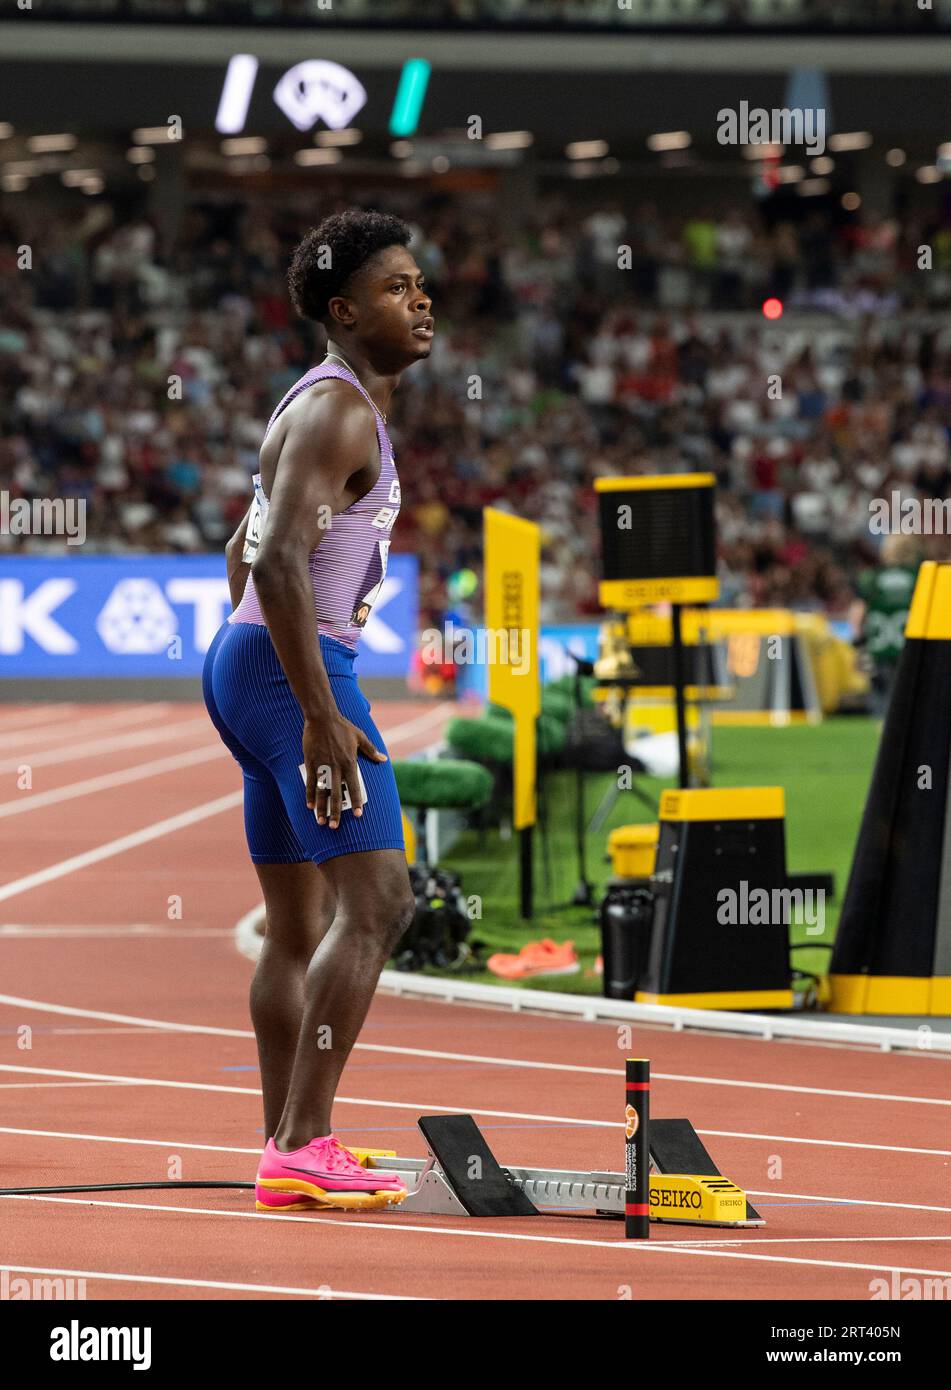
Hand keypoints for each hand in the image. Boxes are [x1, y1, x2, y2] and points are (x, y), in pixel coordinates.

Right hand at [302, 714, 386, 828]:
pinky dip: (310, 794)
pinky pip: (310, 782)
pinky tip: (309, 806)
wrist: (322, 717)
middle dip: (336, 812)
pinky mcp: (311, 762)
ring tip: (321, 821)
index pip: (353, 786)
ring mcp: (322, 765)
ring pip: (322, 791)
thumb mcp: (360, 737)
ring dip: (321, 807)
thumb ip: (371, 750)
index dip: (356, 801)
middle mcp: (336, 767)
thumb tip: (384, 759)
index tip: (359, 815)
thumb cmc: (342, 726)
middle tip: (335, 826)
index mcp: (350, 762)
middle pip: (336, 794)